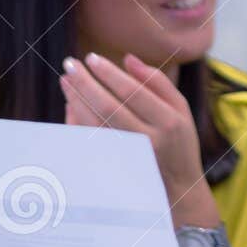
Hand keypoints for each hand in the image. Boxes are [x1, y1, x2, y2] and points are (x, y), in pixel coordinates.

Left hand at [61, 52, 221, 229]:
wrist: (178, 188)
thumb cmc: (179, 141)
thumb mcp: (180, 108)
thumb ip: (157, 81)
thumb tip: (128, 58)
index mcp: (168, 122)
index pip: (133, 92)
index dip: (109, 73)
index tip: (92, 58)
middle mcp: (148, 141)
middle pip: (108, 107)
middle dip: (86, 83)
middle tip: (70, 64)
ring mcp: (129, 158)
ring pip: (95, 126)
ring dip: (77, 101)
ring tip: (66, 80)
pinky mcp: (114, 169)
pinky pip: (89, 143)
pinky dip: (77, 122)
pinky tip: (71, 105)